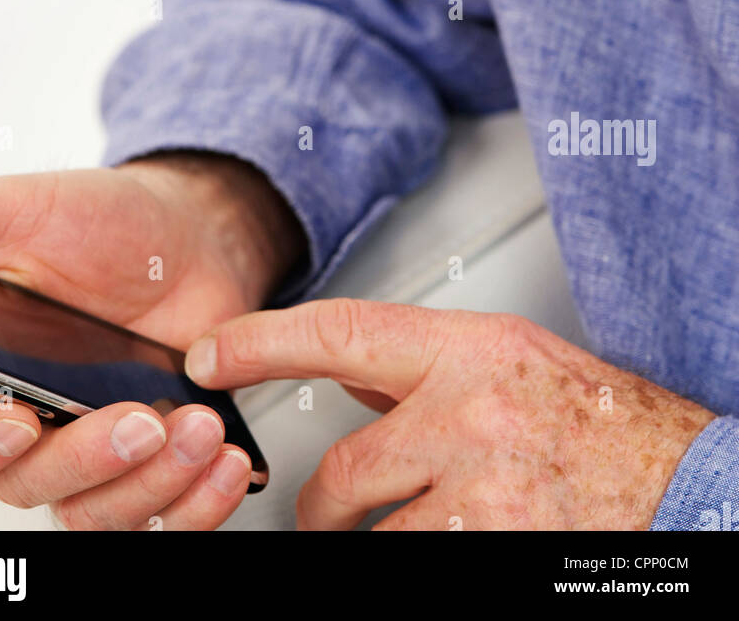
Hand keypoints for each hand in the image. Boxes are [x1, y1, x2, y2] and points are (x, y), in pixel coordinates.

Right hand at [0, 155, 304, 529]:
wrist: (193, 229)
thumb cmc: (98, 219)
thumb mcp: (7, 206)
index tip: (17, 422)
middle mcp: (25, 420)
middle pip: (22, 487)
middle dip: (85, 462)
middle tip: (143, 420)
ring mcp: (91, 446)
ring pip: (92, 514)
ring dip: (150, 486)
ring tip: (196, 427)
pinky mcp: (153, 461)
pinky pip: (162, 517)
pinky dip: (196, 503)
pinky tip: (223, 460)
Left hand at [184, 299, 715, 530]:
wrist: (680, 482)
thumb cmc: (598, 421)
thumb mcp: (508, 360)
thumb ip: (424, 367)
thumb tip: (345, 367)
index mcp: (469, 350)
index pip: (341, 330)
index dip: (263, 340)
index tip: (210, 351)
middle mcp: (468, 412)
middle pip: (343, 468)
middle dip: (320, 506)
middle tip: (319, 515)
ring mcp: (479, 488)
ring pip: (374, 533)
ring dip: (376, 543)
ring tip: (408, 532)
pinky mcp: (490, 547)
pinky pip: (411, 560)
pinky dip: (416, 554)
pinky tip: (456, 535)